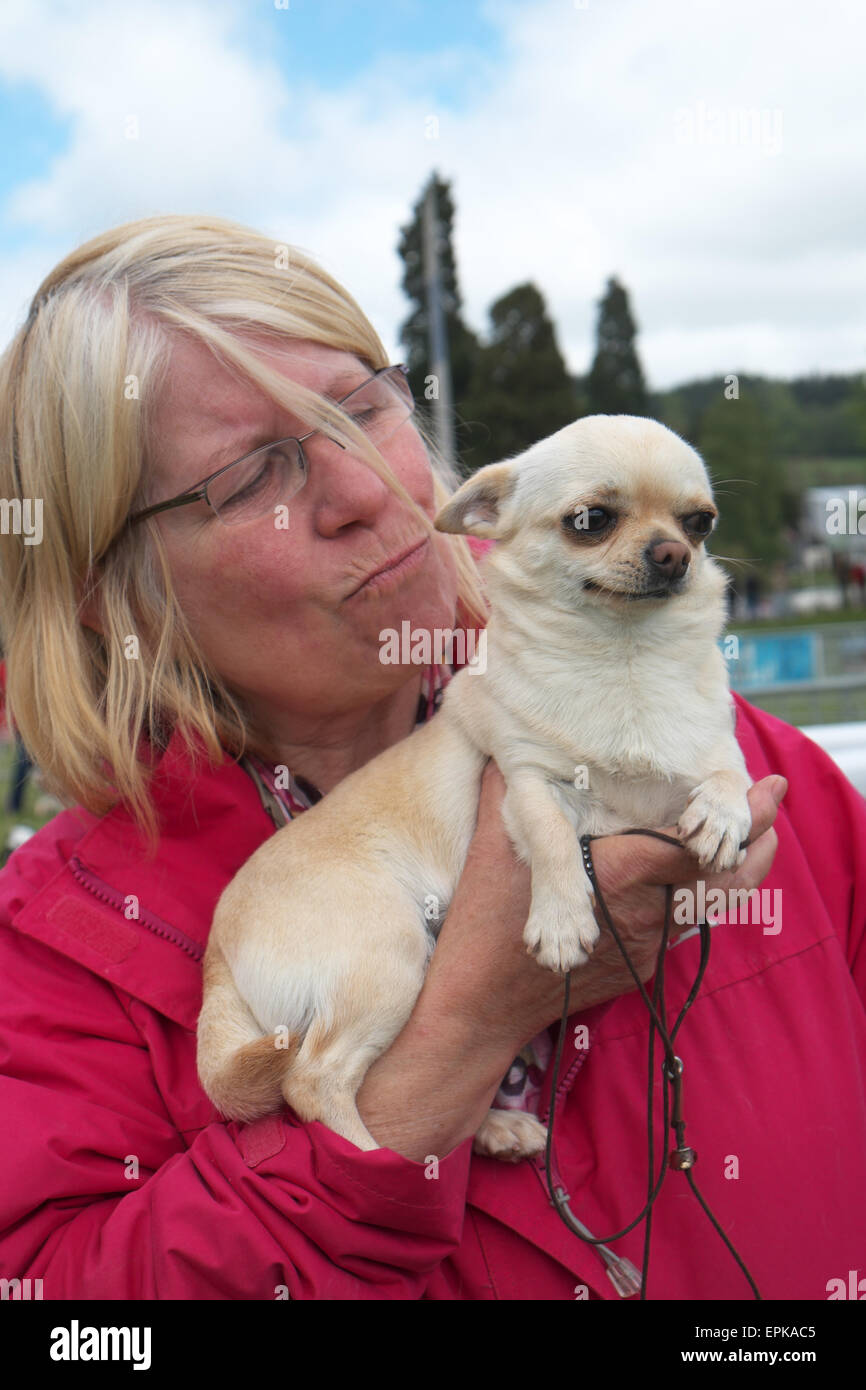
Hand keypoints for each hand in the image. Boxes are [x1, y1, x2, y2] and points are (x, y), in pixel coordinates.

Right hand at [424, 760, 784, 1053]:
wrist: (484, 1003)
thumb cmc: (486, 920)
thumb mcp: (495, 843)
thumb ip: (509, 788)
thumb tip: (509, 744)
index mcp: (621, 871)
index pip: (699, 842)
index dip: (738, 816)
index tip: (767, 786)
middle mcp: (647, 911)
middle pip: (725, 879)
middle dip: (756, 843)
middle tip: (773, 809)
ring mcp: (649, 945)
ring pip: (710, 906)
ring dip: (734, 872)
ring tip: (753, 837)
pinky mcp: (643, 968)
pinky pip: (681, 928)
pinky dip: (697, 899)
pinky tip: (696, 878)